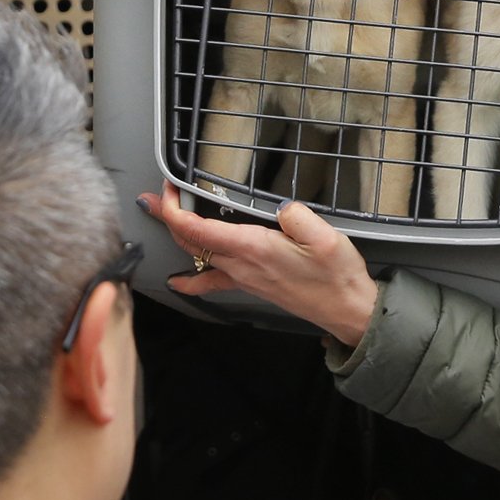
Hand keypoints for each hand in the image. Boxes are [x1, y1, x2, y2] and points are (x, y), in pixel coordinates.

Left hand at [137, 181, 378, 345]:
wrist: (347, 310)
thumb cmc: (337, 276)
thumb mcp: (326, 238)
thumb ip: (298, 217)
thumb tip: (280, 206)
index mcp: (252, 248)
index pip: (197, 229)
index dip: (174, 209)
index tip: (166, 189)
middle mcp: (241, 265)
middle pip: (189, 241)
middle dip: (167, 217)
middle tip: (152, 197)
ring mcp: (243, 277)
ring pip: (198, 255)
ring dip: (177, 235)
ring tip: (164, 217)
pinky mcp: (250, 284)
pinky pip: (211, 280)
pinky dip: (191, 277)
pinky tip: (179, 280)